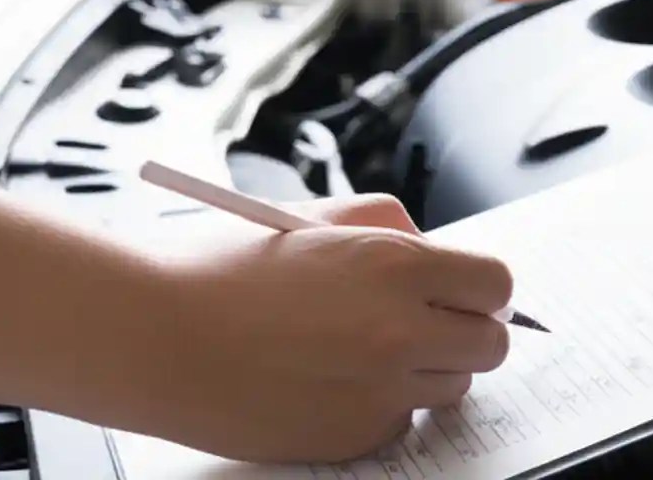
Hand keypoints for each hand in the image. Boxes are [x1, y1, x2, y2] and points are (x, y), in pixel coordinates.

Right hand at [136, 194, 513, 463]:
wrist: (157, 337)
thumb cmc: (224, 270)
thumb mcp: (314, 215)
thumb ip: (390, 225)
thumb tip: (435, 251)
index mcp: (396, 266)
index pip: (496, 283)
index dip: (481, 287)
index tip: (464, 290)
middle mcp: (400, 332)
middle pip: (491, 344)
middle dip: (468, 330)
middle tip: (428, 323)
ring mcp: (381, 391)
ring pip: (453, 387)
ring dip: (429, 369)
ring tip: (368, 349)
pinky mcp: (355, 436)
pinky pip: (402, 421)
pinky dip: (383, 404)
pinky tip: (334, 380)